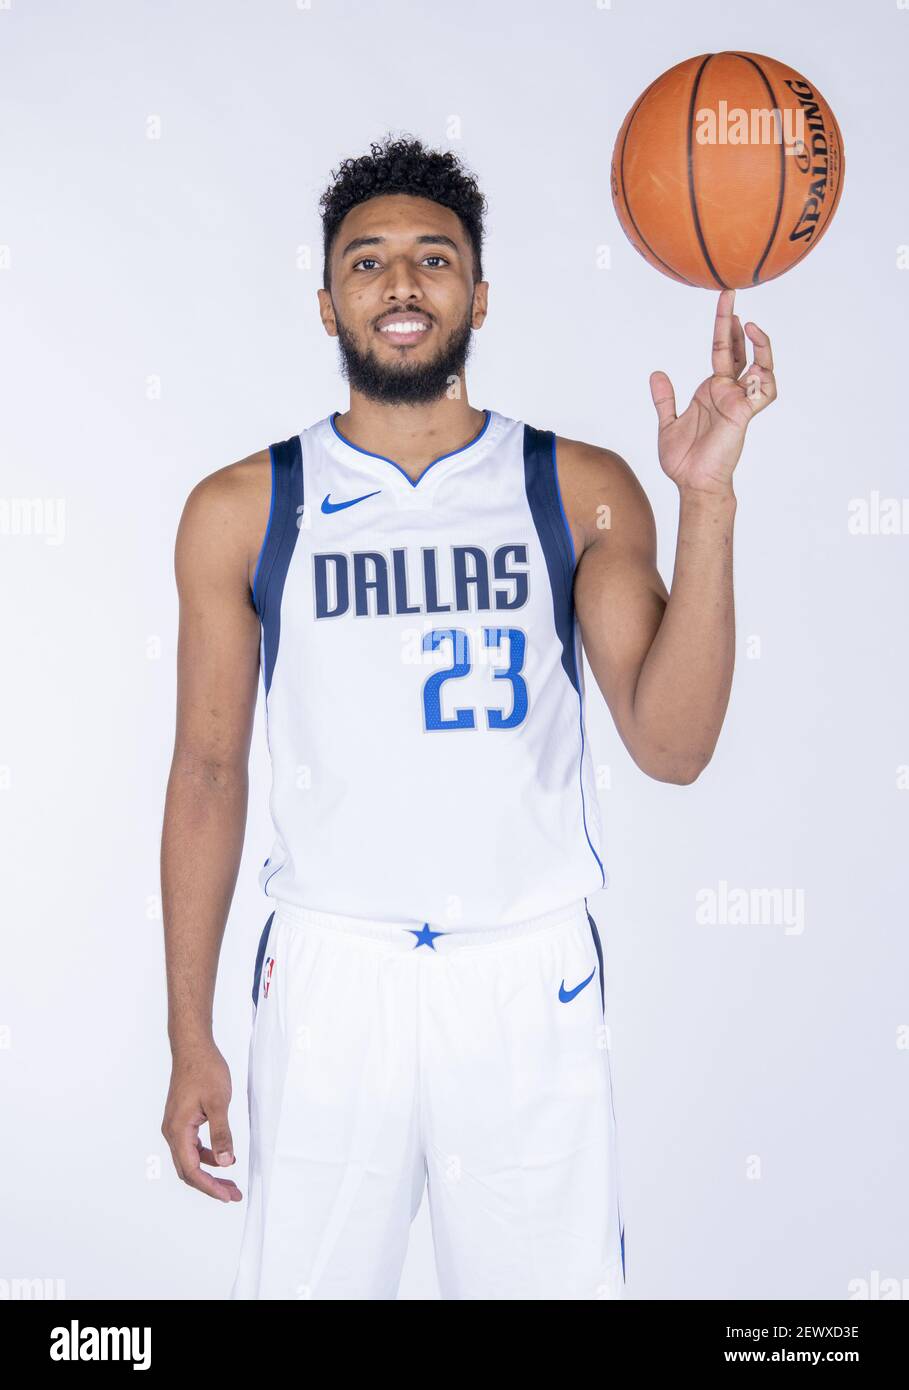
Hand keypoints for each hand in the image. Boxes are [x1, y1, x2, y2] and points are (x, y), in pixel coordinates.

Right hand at [161, 1041, 242, 1202]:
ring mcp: (175, 1126)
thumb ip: (222, 1134)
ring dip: (209, 1172)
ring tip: (230, 1182)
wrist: (193, 1048)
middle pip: (188, 1170)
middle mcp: (172, 1132)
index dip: (209, 1186)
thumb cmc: (205, 1070)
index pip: (192, 1170)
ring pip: (190, 1159)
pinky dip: (207, 1156)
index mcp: (178, 1130)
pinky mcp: (181, 1120)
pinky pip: (192, 1146)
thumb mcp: (219, 1103)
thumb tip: (226, 1163)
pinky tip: (223, 1157)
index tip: (227, 1196)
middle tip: (232, 1194)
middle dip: (210, 1185)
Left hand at [649, 288, 776, 497]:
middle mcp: (729, 391)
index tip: (725, 302)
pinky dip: (765, 376)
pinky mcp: (744, 413)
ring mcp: (739, 401)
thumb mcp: (668, 423)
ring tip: (750, 326)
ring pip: (762, 366)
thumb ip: (665, 399)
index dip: (725, 326)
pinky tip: (757, 364)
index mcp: (712, 389)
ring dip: (761, 346)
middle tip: (730, 293)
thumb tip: (657, 374)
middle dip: (736, 322)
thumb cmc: (683, 459)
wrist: (691, 483)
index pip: (723, 350)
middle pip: (741, 349)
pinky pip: (765, 390)